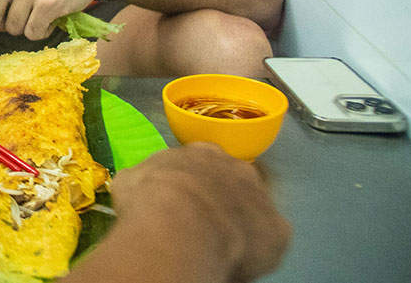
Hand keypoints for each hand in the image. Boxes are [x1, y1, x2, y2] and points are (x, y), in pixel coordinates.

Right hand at [109, 144, 290, 281]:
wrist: (179, 226)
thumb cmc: (150, 198)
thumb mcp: (132, 179)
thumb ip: (146, 178)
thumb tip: (140, 185)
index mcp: (203, 153)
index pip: (203, 161)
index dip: (193, 180)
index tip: (182, 196)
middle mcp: (238, 168)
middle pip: (234, 181)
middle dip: (222, 197)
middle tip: (202, 220)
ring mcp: (262, 198)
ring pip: (254, 211)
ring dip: (240, 222)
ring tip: (219, 243)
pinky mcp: (278, 231)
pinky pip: (268, 241)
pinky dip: (255, 250)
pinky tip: (236, 258)